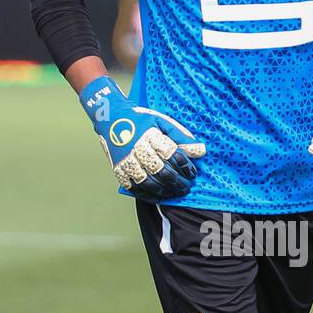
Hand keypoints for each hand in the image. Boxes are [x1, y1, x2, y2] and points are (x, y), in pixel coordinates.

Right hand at [80, 77, 205, 199]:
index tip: (192, 172)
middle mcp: (138, 148)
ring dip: (164, 190)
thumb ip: (181, 136)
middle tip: (187, 186)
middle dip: (177, 182)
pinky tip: (158, 194)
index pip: (172, 154)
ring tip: (175, 192)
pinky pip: (134, 187)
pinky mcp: (118, 169)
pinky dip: (147, 194)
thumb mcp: (162, 121)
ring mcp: (127, 160)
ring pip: (148, 182)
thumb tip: (200, 151)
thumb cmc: (141, 120)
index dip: (185, 165)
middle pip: (162, 171)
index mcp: (151, 135)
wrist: (111, 118)